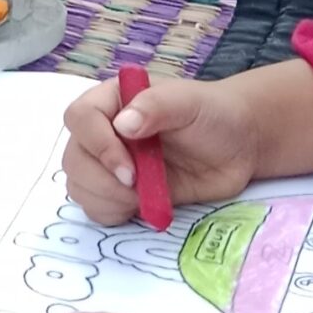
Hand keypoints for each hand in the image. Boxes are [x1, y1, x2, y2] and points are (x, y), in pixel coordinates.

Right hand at [60, 75, 260, 226]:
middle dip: (102, 179)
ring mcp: (110, 164)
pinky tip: (137, 206)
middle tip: (138, 187)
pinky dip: (110, 212)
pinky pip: (95, 207)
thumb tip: (123, 125)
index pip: (81, 118)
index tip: (129, 169)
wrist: (238, 146)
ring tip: (142, 196)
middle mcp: (104, 131)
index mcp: (113, 100)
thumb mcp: (189, 102)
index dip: (97, 145)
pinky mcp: (122, 193)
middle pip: (74, 157)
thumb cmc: (213, 114)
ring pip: (78, 185)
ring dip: (106, 198)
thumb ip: (156, 107)